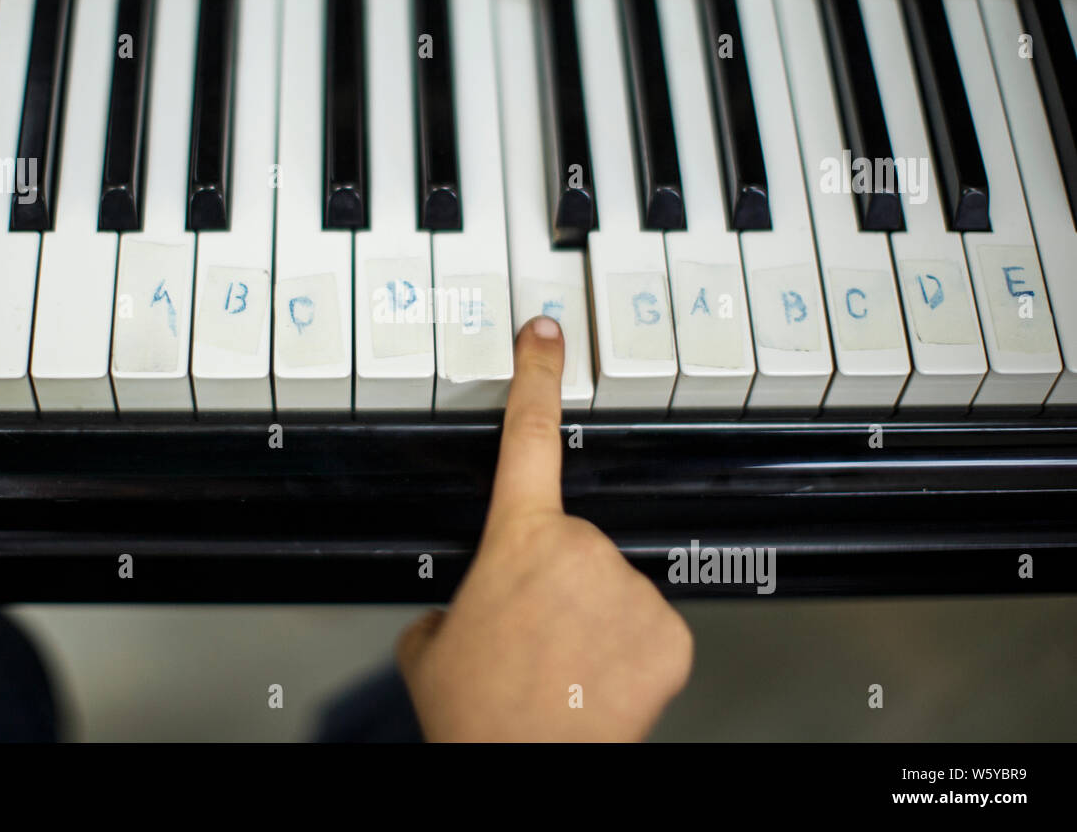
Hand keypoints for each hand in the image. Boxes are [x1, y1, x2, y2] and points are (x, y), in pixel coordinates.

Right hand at [397, 316, 692, 740]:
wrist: (528, 766)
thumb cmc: (480, 715)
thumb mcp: (430, 646)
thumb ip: (449, 605)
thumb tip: (458, 613)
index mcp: (516, 539)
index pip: (526, 436)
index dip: (537, 375)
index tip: (546, 333)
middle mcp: (580, 547)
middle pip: (571, 543)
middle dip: (553, 584)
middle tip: (531, 640)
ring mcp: (630, 585)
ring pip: (610, 587)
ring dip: (589, 620)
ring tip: (560, 669)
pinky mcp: (669, 627)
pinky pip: (644, 624)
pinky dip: (625, 650)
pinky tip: (597, 681)